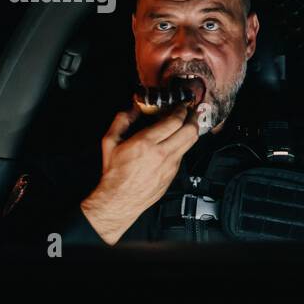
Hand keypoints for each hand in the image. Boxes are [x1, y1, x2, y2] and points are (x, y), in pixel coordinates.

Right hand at [80, 104, 199, 244]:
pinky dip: (184, 143)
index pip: (173, 122)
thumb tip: (132, 108)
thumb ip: (121, 121)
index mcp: (145, 143)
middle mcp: (161, 154)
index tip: (181, 104)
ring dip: (193, 129)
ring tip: (191, 121)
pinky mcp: (173, 173)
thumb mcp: (110, 143)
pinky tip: (180, 139)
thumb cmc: (114, 172)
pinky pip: (183, 154)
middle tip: (193, 110)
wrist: (120, 199)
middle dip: (193, 117)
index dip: (181, 110)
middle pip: (189, 131)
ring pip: (190, 143)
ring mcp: (170, 165)